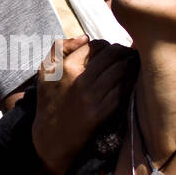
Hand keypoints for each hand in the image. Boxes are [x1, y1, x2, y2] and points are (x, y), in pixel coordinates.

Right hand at [33, 36, 132, 174]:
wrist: (51, 137)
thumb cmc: (50, 101)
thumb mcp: (45, 72)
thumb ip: (60, 48)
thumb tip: (85, 37)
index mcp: (66, 67)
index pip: (95, 45)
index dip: (106, 45)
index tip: (110, 50)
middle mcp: (80, 80)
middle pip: (111, 55)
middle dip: (121, 52)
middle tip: (126, 53)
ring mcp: (92, 97)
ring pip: (120, 70)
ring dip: (128, 65)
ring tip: (130, 64)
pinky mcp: (101, 112)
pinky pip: (122, 90)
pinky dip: (128, 82)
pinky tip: (129, 80)